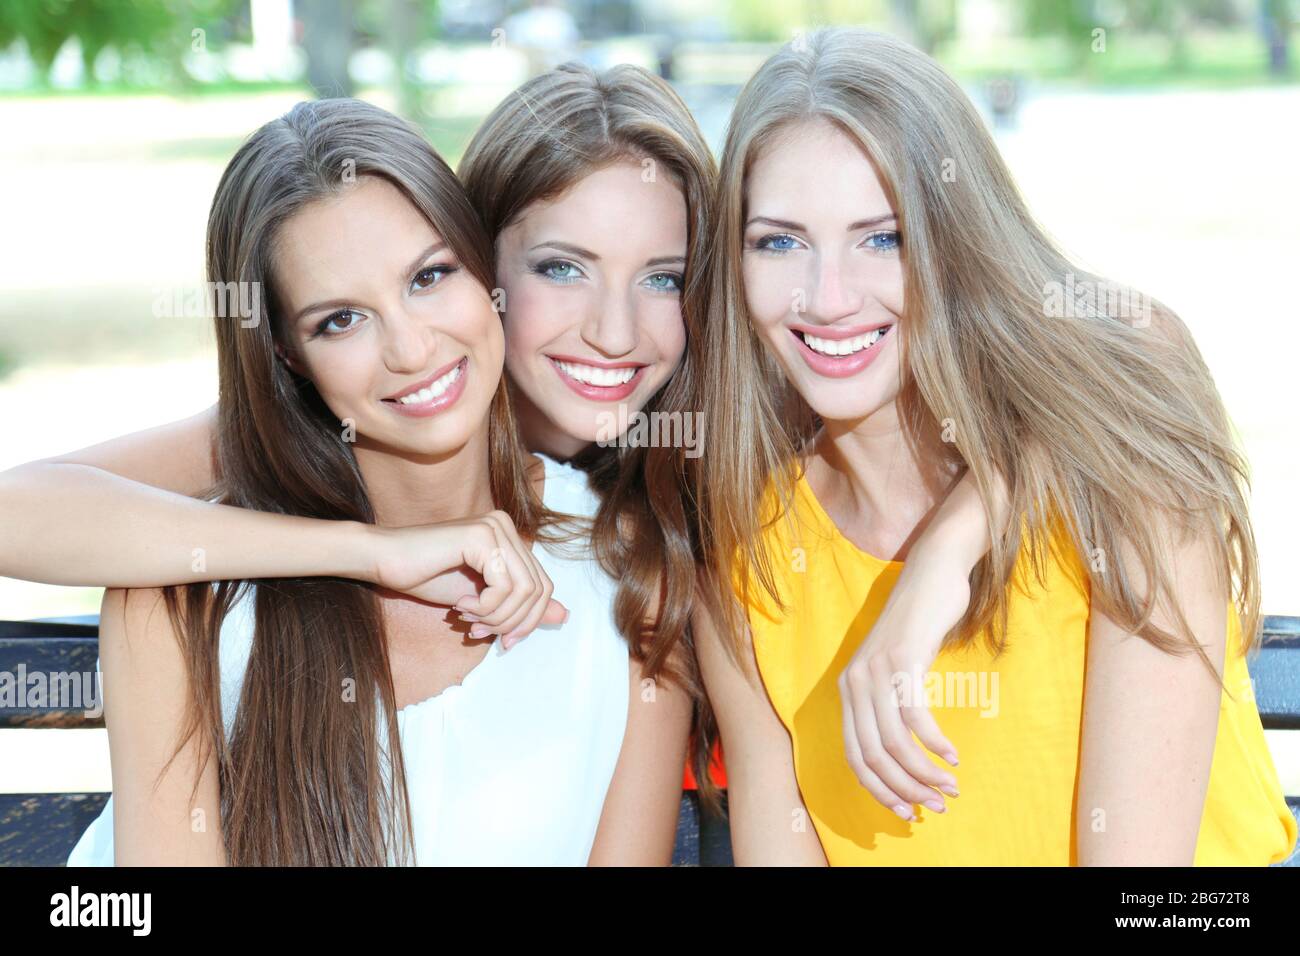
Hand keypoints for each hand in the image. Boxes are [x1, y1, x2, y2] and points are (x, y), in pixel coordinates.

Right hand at [366, 510, 567, 648]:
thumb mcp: (481, 600)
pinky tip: (460, 606)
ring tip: (469, 620)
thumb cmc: (425, 576)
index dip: (529, 621)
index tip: (504, 641)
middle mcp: (506, 526)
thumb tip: (565, 616)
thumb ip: (521, 606)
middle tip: (480, 632)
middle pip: (539, 590)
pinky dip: (486, 607)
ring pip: (524, 591)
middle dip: (513, 622)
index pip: (542, 586)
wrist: (383, 560)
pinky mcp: (482, 536)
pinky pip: (504, 586)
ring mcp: (495, 527)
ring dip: (497, 617)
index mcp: (509, 537)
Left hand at [838, 559, 966, 820]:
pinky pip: (915, 715)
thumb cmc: (920, 625)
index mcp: (848, 690)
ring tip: (950, 787)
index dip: (881, 789)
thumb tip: (905, 755)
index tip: (908, 810)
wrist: (932, 573)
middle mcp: (854, 682)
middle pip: (873, 755)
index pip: (855, 756)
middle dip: (905, 789)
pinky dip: (934, 742)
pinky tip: (951, 755)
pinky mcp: (902, 659)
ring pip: (894, 741)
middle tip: (937, 805)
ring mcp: (876, 670)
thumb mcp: (896, 668)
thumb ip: (891, 703)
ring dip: (924, 772)